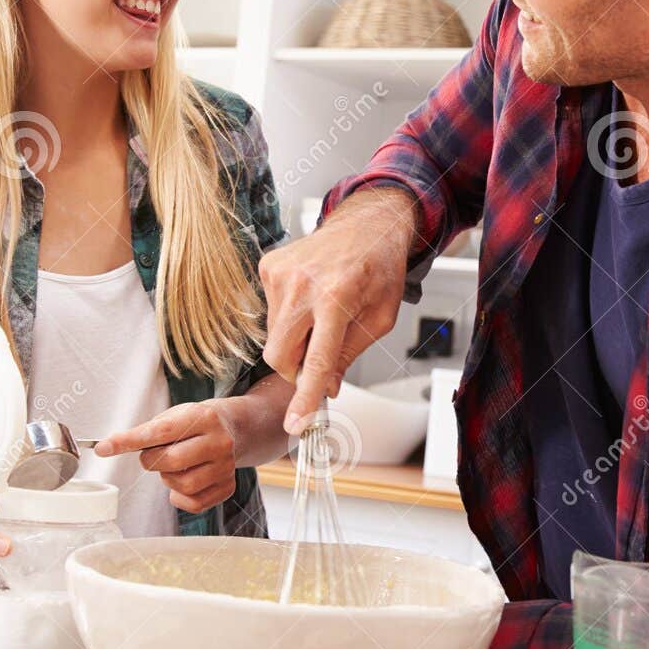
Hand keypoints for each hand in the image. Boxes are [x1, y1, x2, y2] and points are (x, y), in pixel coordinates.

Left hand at [95, 401, 236, 512]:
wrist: (230, 429)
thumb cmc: (193, 424)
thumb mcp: (171, 417)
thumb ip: (142, 433)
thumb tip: (105, 448)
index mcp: (204, 417)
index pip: (159, 432)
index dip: (128, 441)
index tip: (103, 448)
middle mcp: (220, 442)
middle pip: (171, 461)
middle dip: (152, 460)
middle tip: (153, 454)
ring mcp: (226, 466)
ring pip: (183, 485)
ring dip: (168, 479)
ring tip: (174, 466)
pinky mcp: (228, 487)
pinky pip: (193, 504)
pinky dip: (180, 497)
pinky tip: (184, 480)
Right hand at [259, 188, 414, 432]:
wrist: (368, 224)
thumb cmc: (379, 270)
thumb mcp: (379, 320)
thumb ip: (348, 356)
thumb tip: (326, 389)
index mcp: (337, 298)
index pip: (315, 361)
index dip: (305, 398)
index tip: (294, 425)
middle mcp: (303, 285)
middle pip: (280, 355)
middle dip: (296, 368)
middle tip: (321, 355)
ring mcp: (280, 273)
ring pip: (274, 336)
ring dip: (295, 338)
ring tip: (322, 312)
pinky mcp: (268, 266)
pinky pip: (270, 311)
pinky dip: (289, 315)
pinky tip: (310, 296)